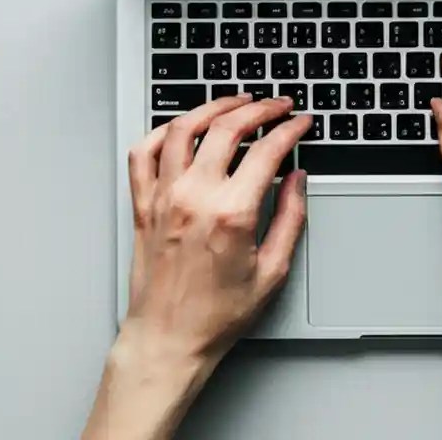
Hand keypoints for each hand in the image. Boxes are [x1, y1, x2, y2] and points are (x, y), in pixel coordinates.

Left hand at [84, 95, 309, 439]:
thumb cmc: (215, 315)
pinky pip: (144, 152)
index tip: (299, 124)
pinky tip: (181, 128)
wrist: (168, 339)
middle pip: (227, 128)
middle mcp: (193, 198)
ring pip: (183, 129)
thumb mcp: (273, 270)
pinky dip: (163, 131)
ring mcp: (163, 198)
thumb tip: (297, 181)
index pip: (267, 151)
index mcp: (231, 214)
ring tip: (233, 103)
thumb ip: (290, 218)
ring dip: (212, 107)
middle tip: (275, 107)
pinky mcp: (142, 205)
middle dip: (259, 109)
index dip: (290, 130)